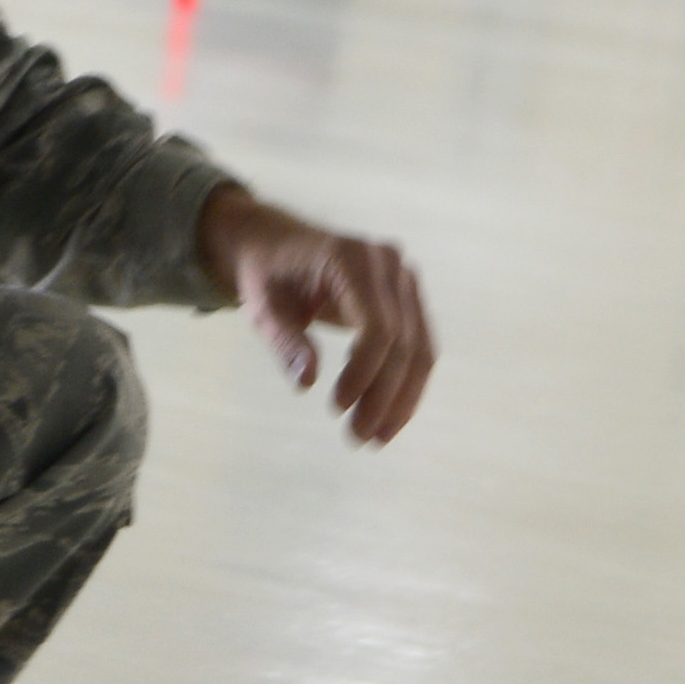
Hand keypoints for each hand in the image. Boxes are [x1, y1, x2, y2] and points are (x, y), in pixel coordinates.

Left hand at [196, 184, 435, 446]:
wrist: (277, 244)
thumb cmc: (267, 276)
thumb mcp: (263, 308)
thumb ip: (285, 342)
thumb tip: (307, 382)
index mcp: (351, 258)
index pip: (377, 325)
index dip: (364, 373)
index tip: (338, 408)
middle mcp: (387, 264)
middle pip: (404, 341)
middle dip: (385, 396)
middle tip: (359, 439)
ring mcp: (404, 278)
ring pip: (421, 348)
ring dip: (404, 398)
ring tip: (377, 438)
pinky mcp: (408, 297)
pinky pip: (419, 345)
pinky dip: (407, 384)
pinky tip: (388, 417)